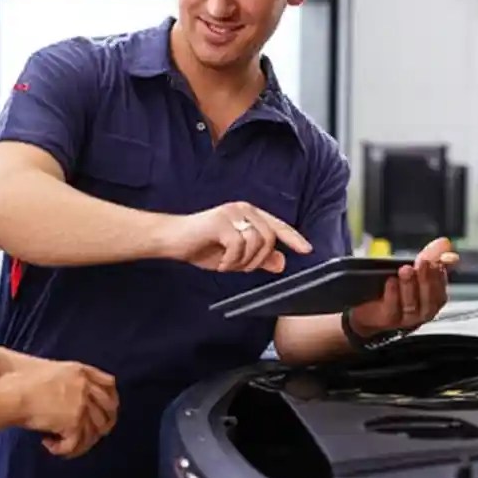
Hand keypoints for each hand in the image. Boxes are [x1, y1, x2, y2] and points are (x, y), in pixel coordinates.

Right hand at [7, 359, 118, 458]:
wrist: (12, 393)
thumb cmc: (21, 382)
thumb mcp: (51, 371)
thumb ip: (69, 382)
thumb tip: (74, 402)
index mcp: (81, 371)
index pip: (109, 384)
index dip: (110, 401)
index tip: (105, 413)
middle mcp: (85, 386)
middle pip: (108, 409)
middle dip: (101, 426)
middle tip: (87, 436)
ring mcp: (82, 404)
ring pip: (94, 431)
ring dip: (79, 442)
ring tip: (61, 444)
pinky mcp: (74, 421)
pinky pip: (77, 443)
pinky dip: (63, 449)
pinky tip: (49, 445)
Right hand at [159, 201, 312, 273]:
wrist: (170, 239)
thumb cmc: (200, 245)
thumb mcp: (234, 256)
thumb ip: (257, 258)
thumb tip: (281, 262)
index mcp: (248, 214)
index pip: (277, 225)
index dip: (294, 238)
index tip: (307, 250)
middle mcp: (242, 209)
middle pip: (269, 238)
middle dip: (257, 260)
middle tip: (237, 267)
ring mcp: (231, 214)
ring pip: (255, 244)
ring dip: (241, 262)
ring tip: (225, 263)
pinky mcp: (220, 222)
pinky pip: (238, 247)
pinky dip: (230, 261)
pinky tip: (218, 262)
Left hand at [349, 237, 456, 337]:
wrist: (367, 307)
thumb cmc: (395, 288)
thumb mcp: (414, 269)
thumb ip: (431, 257)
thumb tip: (446, 243)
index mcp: (433, 298)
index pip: (441, 287)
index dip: (440, 273)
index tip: (438, 259)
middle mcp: (423, 311)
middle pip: (430, 299)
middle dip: (427, 279)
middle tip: (423, 261)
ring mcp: (406, 318)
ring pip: (412, 305)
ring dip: (409, 285)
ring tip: (405, 269)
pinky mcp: (388, 320)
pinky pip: (393, 309)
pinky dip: (393, 294)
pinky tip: (391, 281)